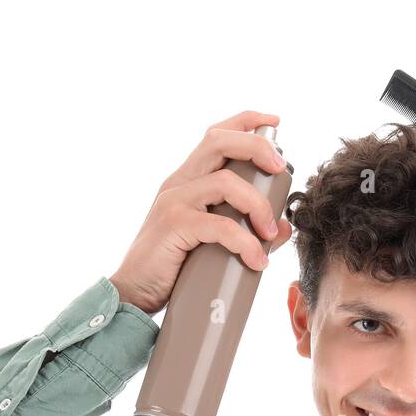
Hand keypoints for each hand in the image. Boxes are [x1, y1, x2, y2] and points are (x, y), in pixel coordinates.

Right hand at [109, 109, 294, 313]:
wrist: (134, 294)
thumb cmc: (174, 269)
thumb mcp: (214, 245)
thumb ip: (246, 232)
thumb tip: (281, 227)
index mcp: (189, 180)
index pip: (216, 135)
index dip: (246, 121)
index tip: (274, 121)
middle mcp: (180, 182)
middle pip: (219, 141)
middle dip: (257, 147)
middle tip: (280, 169)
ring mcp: (174, 201)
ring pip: (225, 182)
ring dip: (258, 204)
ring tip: (268, 233)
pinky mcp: (173, 226)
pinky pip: (219, 225)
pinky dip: (244, 242)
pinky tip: (256, 261)